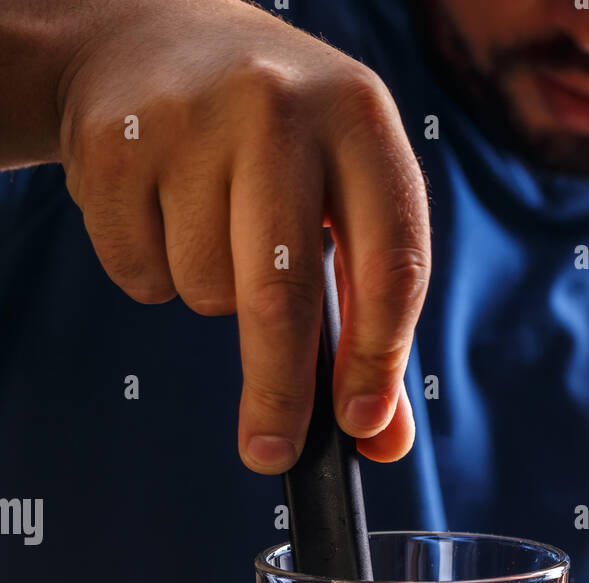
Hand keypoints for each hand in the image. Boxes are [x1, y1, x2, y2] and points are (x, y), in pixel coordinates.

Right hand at [56, 0, 429, 469]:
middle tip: (271, 451)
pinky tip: (162, 213)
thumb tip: (381, 438)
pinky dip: (155, 277)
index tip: (360, 425)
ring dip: (212, 297)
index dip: (379, 358)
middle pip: (283, 294)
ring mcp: (189, 120)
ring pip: (208, 292)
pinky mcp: (113, 145)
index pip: (390, 261)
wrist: (154, 38)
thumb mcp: (342, 196)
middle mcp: (279, 107)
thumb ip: (370, 318)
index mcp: (360, 117)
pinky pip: (142, 278)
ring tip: (211, 226)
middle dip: (280, 390)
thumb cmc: (272, 141)